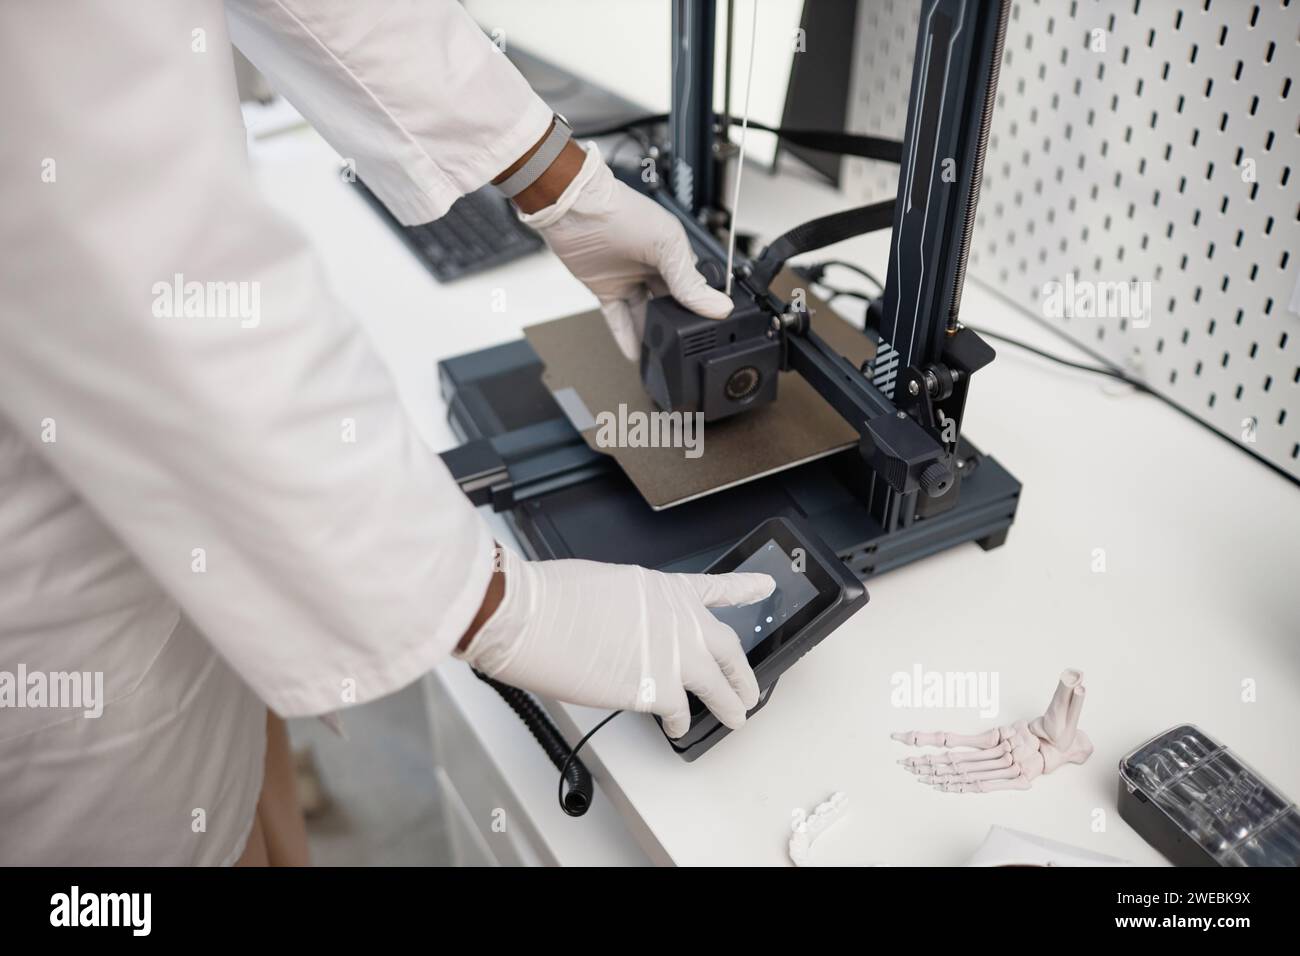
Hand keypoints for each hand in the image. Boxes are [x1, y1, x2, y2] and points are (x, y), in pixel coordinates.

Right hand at [457, 546, 773, 737]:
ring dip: (728, 706)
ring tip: (734, 718)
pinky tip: (678, 728)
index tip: (764, 586)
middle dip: (741, 673)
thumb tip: (634, 631)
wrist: (532, 616)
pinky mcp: (658, 690)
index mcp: (663, 588)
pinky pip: (680, 713)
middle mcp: (679, 618)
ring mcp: (674, 655)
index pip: (714, 588)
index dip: (743, 588)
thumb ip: (633, 609)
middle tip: (749, 689)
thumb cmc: (550, 599)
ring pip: (718, 687)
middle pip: (727, 649)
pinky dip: (679, 723)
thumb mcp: (605, 586)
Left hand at [519, 143, 733, 359]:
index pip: (694, 286)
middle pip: (670, 304)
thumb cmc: (622, 213)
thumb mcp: (667, 245)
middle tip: (685, 347)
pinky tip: (636, 352)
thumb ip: (689, 281)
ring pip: (646, 314)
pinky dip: (627, 336)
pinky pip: (620, 318)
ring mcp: (629, 278)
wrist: (576, 211)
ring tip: (662, 356)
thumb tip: (718, 306)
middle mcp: (653, 266)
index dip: (700, 307)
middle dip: (677, 325)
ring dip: (653, 335)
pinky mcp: (607, 289)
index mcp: (674, 252)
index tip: (708, 330)